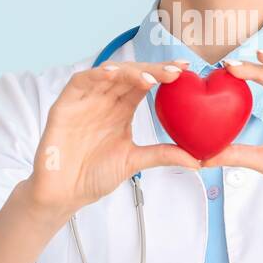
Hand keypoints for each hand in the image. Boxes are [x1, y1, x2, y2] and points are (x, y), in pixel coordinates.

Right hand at [25, 60, 200, 217]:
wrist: (64, 193)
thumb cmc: (94, 175)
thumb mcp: (135, 161)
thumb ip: (163, 154)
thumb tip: (198, 160)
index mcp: (122, 109)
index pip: (145, 83)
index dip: (163, 73)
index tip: (186, 69)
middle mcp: (105, 99)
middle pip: (130, 74)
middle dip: (152, 70)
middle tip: (175, 72)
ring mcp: (85, 100)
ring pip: (108, 73)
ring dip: (128, 72)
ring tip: (149, 78)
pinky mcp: (65, 105)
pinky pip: (80, 82)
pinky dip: (95, 75)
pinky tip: (111, 75)